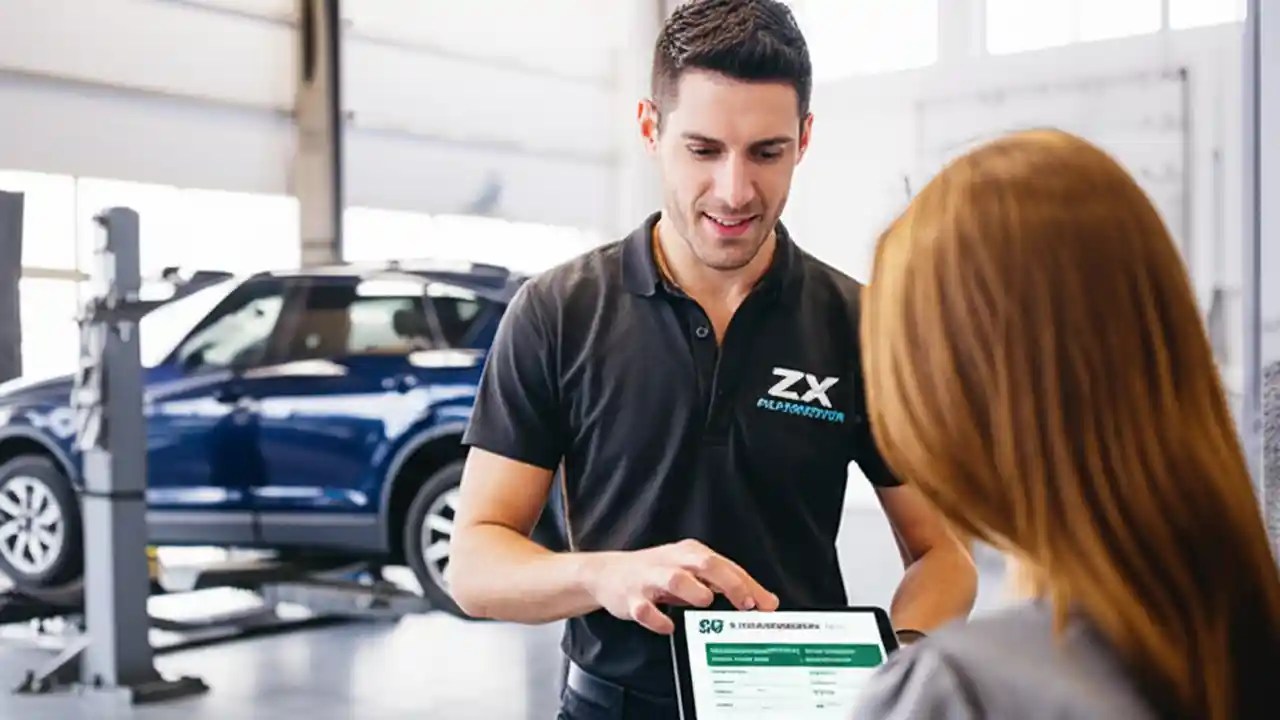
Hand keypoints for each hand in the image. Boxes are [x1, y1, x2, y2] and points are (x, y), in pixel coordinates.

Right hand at [586, 539, 779, 634]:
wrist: (608, 574)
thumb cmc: (657, 574)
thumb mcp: (690, 571)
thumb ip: (725, 584)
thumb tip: (765, 601)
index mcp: (689, 553)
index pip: (725, 565)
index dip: (747, 584)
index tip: (766, 604)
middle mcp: (672, 561)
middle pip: (705, 564)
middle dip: (729, 583)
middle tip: (746, 604)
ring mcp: (650, 579)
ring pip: (675, 580)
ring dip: (693, 591)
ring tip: (705, 602)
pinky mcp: (631, 598)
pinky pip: (645, 610)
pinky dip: (658, 619)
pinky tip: (668, 626)